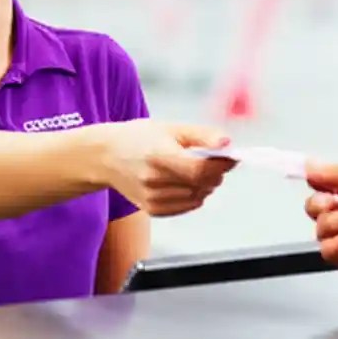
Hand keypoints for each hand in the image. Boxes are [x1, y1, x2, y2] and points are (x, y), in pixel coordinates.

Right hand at [97, 120, 236, 216]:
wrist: (107, 156)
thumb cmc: (141, 138)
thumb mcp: (171, 128)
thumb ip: (203, 135)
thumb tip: (228, 144)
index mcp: (158, 156)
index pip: (199, 169)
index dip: (221, 165)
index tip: (230, 156)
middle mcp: (153, 181)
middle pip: (202, 184)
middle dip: (217, 173)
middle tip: (215, 160)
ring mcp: (152, 198)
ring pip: (199, 197)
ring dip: (207, 184)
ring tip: (196, 168)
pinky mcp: (152, 210)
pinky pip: (188, 205)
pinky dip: (195, 194)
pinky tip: (185, 181)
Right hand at [304, 160, 337, 271]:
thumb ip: (334, 173)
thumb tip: (309, 166)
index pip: (325, 192)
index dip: (317, 191)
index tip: (317, 187)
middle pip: (319, 214)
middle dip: (320, 208)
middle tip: (336, 204)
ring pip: (323, 235)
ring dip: (330, 225)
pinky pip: (334, 255)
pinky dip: (335, 246)